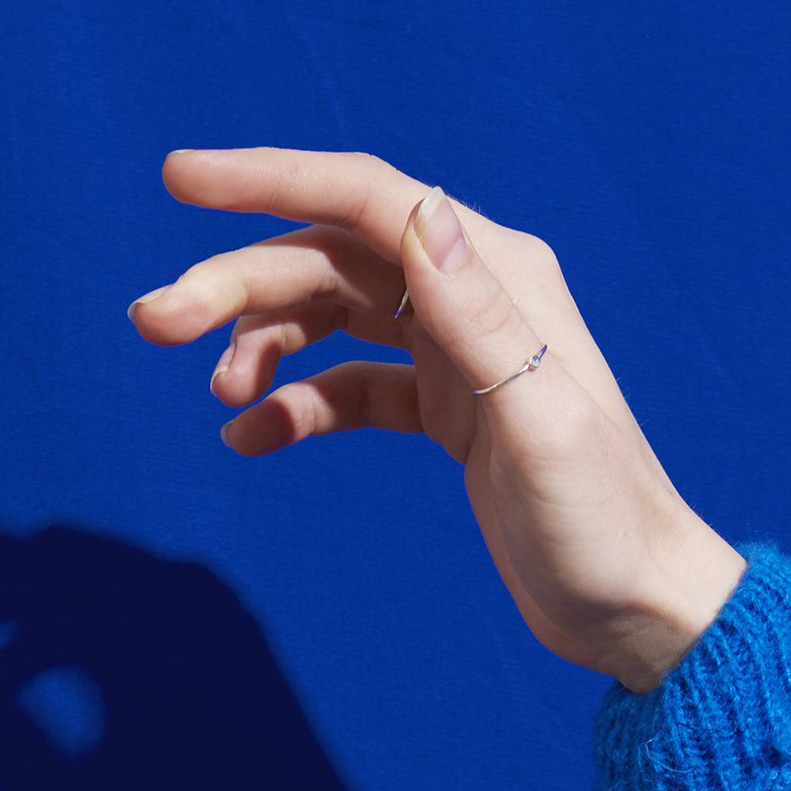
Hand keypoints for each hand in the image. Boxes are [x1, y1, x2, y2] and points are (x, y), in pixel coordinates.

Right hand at [130, 146, 746, 692]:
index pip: (369, 198)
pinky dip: (294, 405)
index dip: (271, 179)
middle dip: (237, 282)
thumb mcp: (542, 423)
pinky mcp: (444, 414)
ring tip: (210, 395)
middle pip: (330, 259)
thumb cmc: (605, 523)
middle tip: (150, 321)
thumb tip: (419, 211)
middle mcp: (475, 296)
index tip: (179, 181)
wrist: (641, 611)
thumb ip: (480, 319)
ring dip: (258, 343)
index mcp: (501, 275)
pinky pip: (347, 388)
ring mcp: (455, 354)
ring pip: (328, 318)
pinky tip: (245, 439)